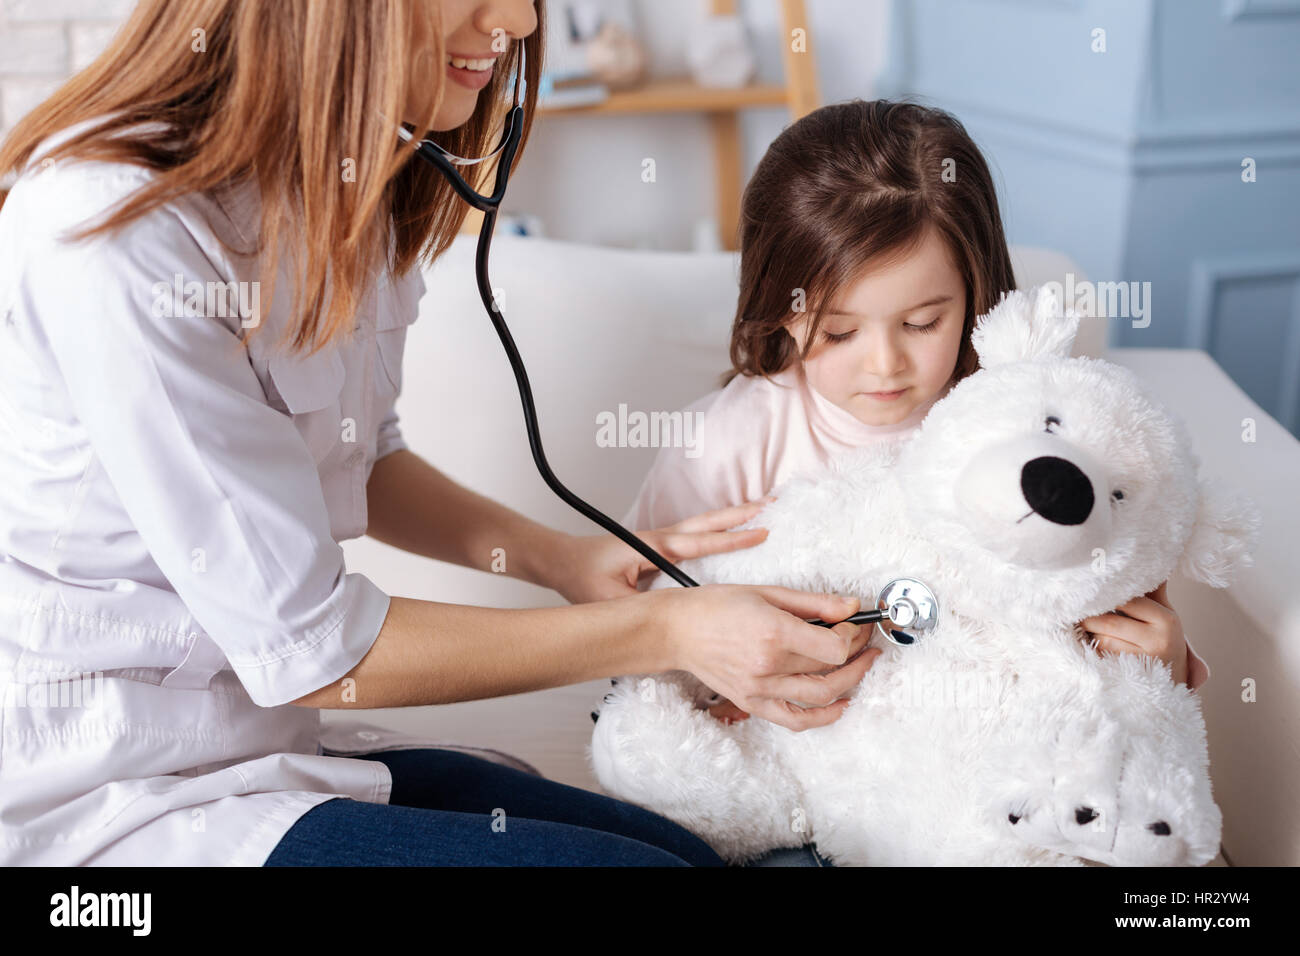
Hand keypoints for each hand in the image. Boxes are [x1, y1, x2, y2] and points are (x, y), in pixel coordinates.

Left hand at [547, 498, 777, 604]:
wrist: (562, 561)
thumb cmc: (581, 578)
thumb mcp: (609, 600)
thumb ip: (639, 610)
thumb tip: (670, 620)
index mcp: (654, 548)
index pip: (702, 542)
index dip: (733, 540)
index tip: (762, 531)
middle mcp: (661, 538)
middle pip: (709, 523)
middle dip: (742, 514)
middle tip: (773, 505)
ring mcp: (661, 541)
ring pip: (704, 526)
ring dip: (733, 519)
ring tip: (762, 511)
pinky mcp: (659, 548)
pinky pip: (696, 537)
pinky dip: (718, 532)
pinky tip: (732, 534)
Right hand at [652, 583, 882, 731]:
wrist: (677, 630)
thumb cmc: (716, 605)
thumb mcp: (768, 592)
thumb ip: (814, 602)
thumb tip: (851, 606)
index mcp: (773, 633)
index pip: (833, 648)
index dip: (852, 636)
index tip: (852, 624)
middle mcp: (768, 665)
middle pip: (831, 671)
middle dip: (856, 653)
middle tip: (864, 641)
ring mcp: (759, 689)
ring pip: (820, 698)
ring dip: (849, 683)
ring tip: (860, 667)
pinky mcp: (752, 704)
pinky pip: (796, 721)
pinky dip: (823, 717)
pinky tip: (840, 703)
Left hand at [1077, 580, 1188, 686]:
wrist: (1172, 680)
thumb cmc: (1160, 638)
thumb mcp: (1162, 614)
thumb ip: (1152, 589)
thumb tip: (1145, 557)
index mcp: (1167, 619)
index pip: (1126, 600)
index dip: (1103, 595)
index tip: (1085, 590)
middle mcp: (1159, 641)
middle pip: (1108, 621)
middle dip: (1088, 616)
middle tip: (1072, 608)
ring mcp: (1144, 662)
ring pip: (1101, 640)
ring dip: (1088, 634)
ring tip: (1083, 628)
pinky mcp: (1130, 677)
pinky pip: (1100, 658)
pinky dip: (1090, 650)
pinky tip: (1087, 645)